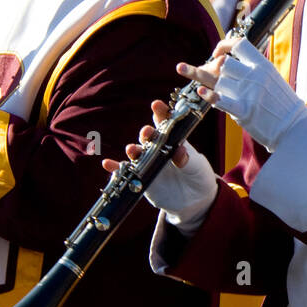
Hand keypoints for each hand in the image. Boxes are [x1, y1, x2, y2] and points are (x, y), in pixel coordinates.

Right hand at [101, 98, 217, 223]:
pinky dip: (115, 168)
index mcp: (174, 141)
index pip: (167, 124)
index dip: (161, 113)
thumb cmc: (199, 176)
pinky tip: (107, 164)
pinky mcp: (141, 179)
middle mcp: (159, 149)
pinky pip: (125, 172)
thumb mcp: (197, 167)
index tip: (157, 105)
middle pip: (150, 138)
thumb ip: (189, 160)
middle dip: (147, 133)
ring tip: (132, 150)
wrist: (195, 201)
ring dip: (133, 150)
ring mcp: (149, 164)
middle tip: (147, 132)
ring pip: (137, 153)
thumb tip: (180, 153)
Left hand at [191, 37, 306, 151]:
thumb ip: (253, 70)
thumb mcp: (272, 79)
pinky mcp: (244, 111)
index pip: (239, 44)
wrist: (294, 128)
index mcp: (263, 65)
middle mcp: (255, 76)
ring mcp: (249, 93)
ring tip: (181, 68)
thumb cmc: (282, 105)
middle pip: (224, 63)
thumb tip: (231, 60)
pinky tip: (200, 91)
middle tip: (202, 71)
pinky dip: (209, 95)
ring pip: (217, 79)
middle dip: (210, 66)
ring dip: (199, 75)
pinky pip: (222, 100)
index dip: (224, 45)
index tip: (216, 54)